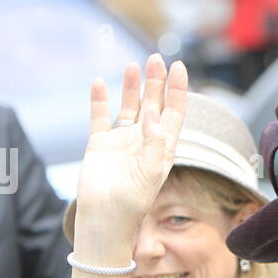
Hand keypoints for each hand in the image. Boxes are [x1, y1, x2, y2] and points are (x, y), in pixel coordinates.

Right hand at [74, 54, 188, 242]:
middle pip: (153, 104)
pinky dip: (99, 100)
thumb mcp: (150, 173)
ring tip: (134, 66)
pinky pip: (99, 117)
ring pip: (128, 107)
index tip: (179, 68)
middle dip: (156, 82)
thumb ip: (154, 142)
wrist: (104, 219)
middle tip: (157, 58)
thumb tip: (153, 113)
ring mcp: (121, 142)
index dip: (178, 91)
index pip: (174, 113)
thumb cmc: (132, 202)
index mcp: (162, 148)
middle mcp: (143, 142)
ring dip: (132, 87)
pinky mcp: (99, 144)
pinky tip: (99, 82)